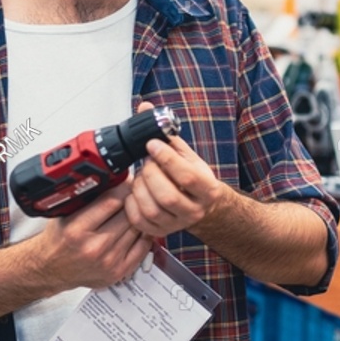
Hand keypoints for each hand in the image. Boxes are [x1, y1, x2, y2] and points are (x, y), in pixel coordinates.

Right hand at [37, 182, 151, 291]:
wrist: (52, 269)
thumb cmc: (58, 240)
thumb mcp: (65, 214)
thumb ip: (87, 199)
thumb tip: (113, 178)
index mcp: (77, 229)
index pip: (112, 200)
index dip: (123, 186)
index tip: (127, 181)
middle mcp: (94, 247)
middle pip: (128, 213)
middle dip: (132, 200)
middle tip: (132, 194)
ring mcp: (109, 261)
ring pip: (138, 228)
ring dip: (139, 217)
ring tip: (133, 211)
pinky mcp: (120, 271)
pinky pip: (144, 245)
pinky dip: (143, 234)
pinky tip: (135, 228)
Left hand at [125, 99, 229, 238]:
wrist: (201, 206)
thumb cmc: (193, 178)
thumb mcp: (185, 153)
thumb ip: (166, 132)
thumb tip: (145, 107)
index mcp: (207, 190)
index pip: (186, 175)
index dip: (165, 158)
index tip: (152, 145)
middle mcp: (194, 210)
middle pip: (167, 195)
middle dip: (150, 173)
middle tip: (147, 162)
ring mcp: (177, 224)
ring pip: (151, 209)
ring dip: (140, 187)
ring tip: (142, 176)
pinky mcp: (161, 232)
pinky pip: (140, 221)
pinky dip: (132, 203)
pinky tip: (136, 191)